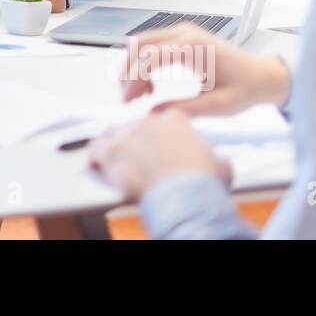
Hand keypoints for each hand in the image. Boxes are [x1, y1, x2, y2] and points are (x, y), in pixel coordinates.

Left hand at [89, 110, 230, 198]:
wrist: (184, 194)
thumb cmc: (203, 182)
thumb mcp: (221, 166)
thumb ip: (215, 159)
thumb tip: (219, 164)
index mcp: (175, 120)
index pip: (162, 122)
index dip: (160, 138)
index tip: (161, 149)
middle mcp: (148, 122)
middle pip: (136, 129)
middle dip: (137, 144)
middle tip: (138, 162)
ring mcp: (127, 134)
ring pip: (114, 136)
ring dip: (115, 149)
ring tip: (118, 163)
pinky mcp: (110, 150)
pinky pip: (95, 149)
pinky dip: (96, 157)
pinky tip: (97, 165)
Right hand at [117, 23, 290, 116]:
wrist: (262, 75)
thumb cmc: (244, 88)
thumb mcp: (217, 106)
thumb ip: (184, 110)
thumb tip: (153, 114)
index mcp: (195, 48)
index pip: (150, 57)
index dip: (134, 78)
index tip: (129, 100)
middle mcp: (186, 34)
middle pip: (139, 44)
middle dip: (127, 71)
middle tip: (127, 98)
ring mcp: (183, 32)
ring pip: (142, 43)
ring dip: (134, 67)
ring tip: (141, 94)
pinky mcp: (182, 37)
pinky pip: (152, 45)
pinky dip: (144, 63)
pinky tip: (151, 85)